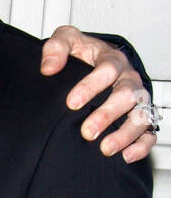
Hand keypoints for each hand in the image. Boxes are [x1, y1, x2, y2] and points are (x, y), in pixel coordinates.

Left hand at [40, 27, 155, 162]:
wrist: (99, 63)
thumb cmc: (85, 54)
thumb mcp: (68, 41)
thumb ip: (56, 47)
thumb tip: (48, 68)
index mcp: (113, 60)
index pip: (107, 70)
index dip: (91, 86)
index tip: (71, 102)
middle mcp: (129, 80)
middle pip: (126, 96)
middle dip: (107, 115)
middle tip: (87, 132)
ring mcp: (138, 101)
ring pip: (141, 116)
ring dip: (125, 134)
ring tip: (105, 149)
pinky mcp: (142, 118)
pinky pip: (149, 132)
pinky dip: (141, 145)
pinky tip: (126, 156)